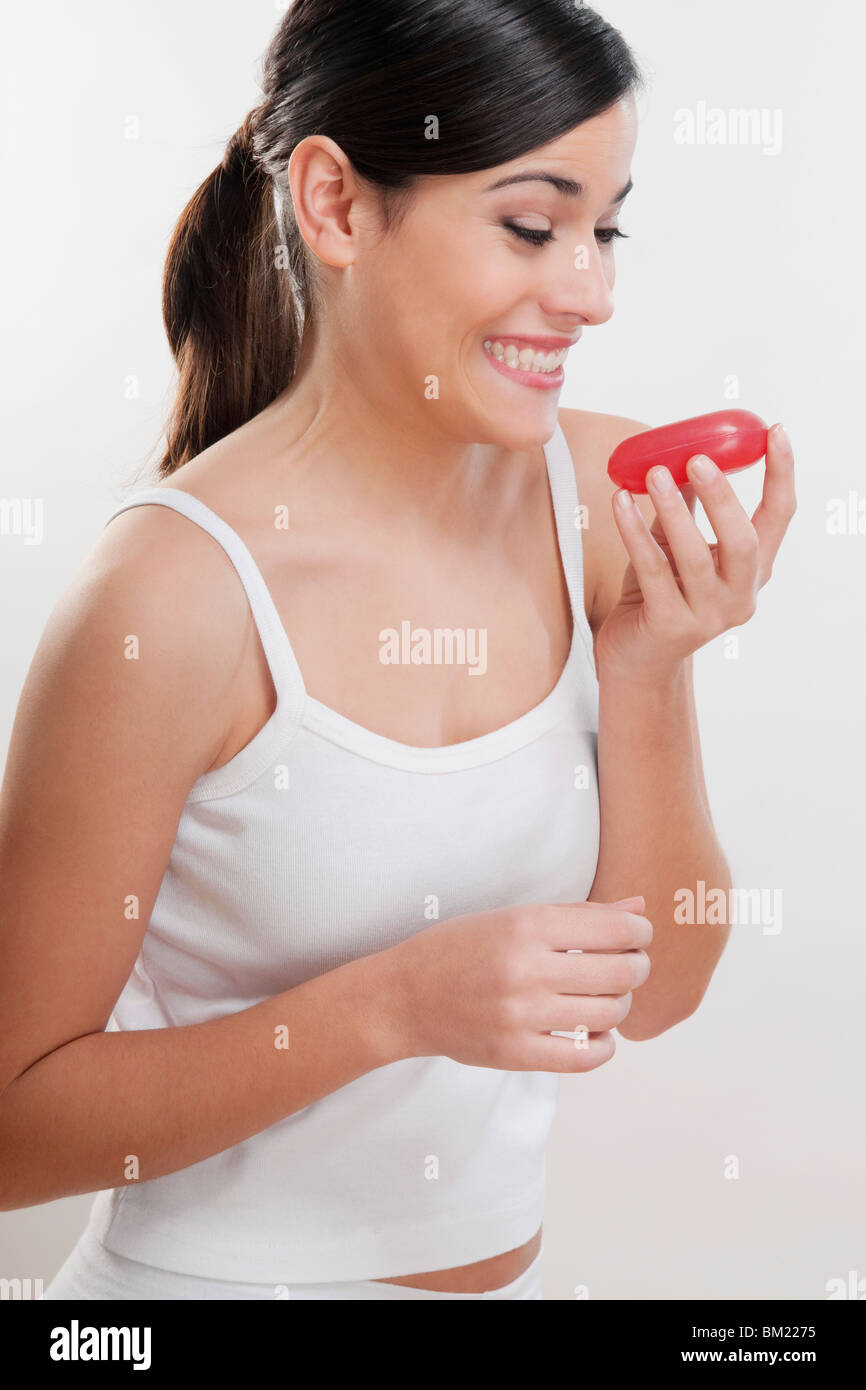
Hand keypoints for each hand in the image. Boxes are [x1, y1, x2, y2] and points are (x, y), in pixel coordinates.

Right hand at [382, 896, 651, 1071]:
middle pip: (621, 973)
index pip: (615, 929)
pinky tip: (593, 1030)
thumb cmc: (461, 948)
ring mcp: (519, 1016)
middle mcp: (524, 970)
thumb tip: (639, 908)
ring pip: (609, 1014)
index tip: (637, 935)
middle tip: (629, 964)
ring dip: (620, 1003)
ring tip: (604, 995)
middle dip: (638, 966)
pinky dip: (604, 1045)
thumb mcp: (514, 916)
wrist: (405, 996)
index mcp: (525, 926)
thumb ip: (579, 914)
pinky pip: (586, 1057)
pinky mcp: (514, 1054)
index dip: (640, 932)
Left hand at [596, 423, 796, 680]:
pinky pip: (652, 571)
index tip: (774, 432)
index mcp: (751, 571)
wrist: (636, 659)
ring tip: (654, 474)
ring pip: (695, 558)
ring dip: (674, 512)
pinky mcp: (670, 626)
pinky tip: (620, 503)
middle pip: (744, 542)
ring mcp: (707, 616)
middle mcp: (738, 596)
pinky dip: (635, 532)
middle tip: (699, 459)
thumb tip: (683, 455)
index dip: (781, 474)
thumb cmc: (657, 596)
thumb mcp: (677, 547)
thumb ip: (687, 508)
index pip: (778, 518)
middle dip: (723, 498)